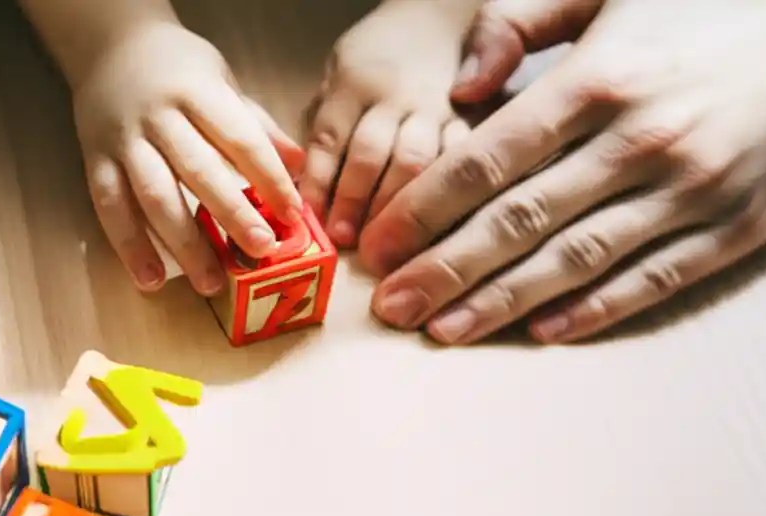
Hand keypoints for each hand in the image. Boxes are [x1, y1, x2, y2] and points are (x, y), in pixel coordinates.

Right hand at [71, 21, 305, 295]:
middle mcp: (159, 115)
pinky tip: (148, 279)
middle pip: (198, 170)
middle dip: (232, 213)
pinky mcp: (96, 160)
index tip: (292, 213)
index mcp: (197, 91)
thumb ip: (256, 125)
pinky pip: (111, 207)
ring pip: (154, 195)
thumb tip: (300, 165)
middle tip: (261, 249)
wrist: (108, 44)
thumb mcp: (222, 82)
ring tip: (210, 282)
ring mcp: (124, 140)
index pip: (239, 136)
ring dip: (184, 243)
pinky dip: (129, 246)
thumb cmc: (177, 69)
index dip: (267, 176)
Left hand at [301, 0, 479, 247]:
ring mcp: (433, 112)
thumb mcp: (337, 73)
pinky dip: (445, 195)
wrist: (438, 21)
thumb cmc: (376, 60)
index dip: (318, 181)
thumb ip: (325, 120)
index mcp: (353, 85)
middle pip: (371, 155)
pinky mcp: (465, 124)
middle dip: (354, 201)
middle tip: (343, 239)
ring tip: (383, 242)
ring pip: (414, 163)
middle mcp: (393, 99)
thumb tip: (300, 178)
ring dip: (395, 206)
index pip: (329, 138)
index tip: (308, 217)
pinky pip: (457, 161)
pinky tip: (432, 226)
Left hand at [363, 0, 765, 343]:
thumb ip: (523, 24)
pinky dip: (596, 310)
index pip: (487, 161)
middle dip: (444, 269)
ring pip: (576, 261)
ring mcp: (694, 189)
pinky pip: (655, 279)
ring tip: (442, 330)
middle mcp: (642, 141)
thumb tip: (461, 84)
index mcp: (600, 79)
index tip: (380, 246)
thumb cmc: (708, 0)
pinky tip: (543, 332)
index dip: (425, 211)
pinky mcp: (740, 224)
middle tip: (390, 306)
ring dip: (501, 303)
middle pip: (518, 221)